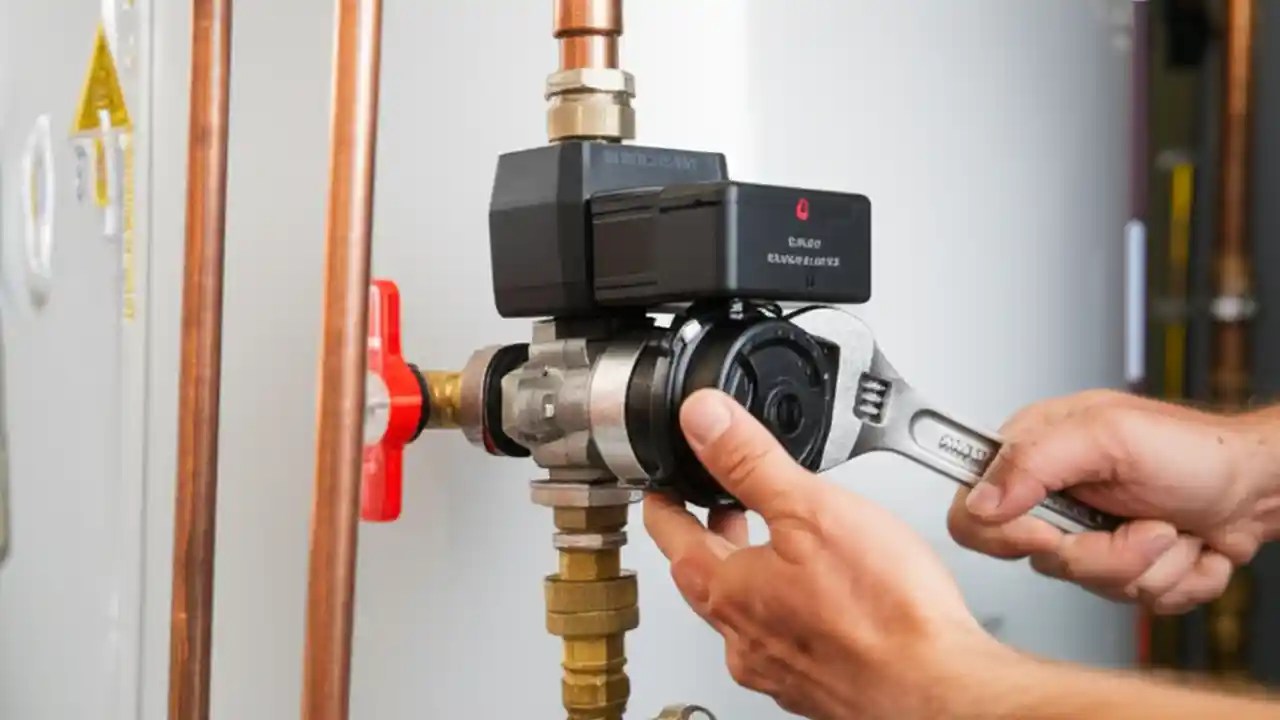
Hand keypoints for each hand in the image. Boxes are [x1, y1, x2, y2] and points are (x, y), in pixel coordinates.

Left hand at [644, 389, 1009, 719]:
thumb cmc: (883, 613)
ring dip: (753, 574)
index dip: (665, 503)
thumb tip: (702, 419)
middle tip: (722, 505)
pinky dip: (791, 610)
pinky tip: (822, 599)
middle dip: (712, 535)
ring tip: (778, 546)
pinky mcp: (817, 686)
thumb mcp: (810, 508)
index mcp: (728, 591)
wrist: (937, 690)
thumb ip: (749, 460)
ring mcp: (779, 668)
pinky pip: (786, 639)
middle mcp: (743, 638)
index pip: (672, 536)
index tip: (662, 487)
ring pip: (746, 612)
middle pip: (706, 576)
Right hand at [948, 389, 1279, 614]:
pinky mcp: (1118, 567)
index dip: (1005, 533)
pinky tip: (1185, 545)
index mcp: (1032, 455)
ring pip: (1088, 586)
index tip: (1051, 531)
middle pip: (1039, 561)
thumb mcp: (1108, 436)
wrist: (1258, 488)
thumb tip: (981, 500)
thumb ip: (1035, 461)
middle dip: (1107, 552)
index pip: (971, 510)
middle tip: (1146, 522)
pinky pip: (1128, 602)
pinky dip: (1172, 580)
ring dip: (1149, 565)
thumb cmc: (1195, 450)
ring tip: (1172, 527)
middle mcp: (1052, 498)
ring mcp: (1085, 537)